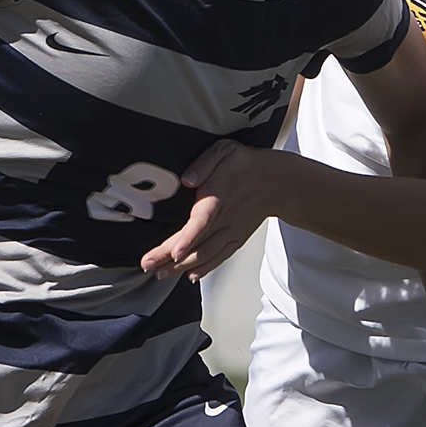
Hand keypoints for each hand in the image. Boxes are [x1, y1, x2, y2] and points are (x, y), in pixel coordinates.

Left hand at [141, 140, 282, 281]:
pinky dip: (205, 268)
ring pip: (206, 254)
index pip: (202, 221)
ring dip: (182, 267)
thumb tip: (186, 179)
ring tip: (160, 272)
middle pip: (197, 243)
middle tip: (147, 265)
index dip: (188, 238)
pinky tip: (190, 275)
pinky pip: (220, 257)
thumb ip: (204, 164)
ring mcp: (231, 232)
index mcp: (218, 197)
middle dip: (170, 258)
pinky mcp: (236, 239)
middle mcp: (225, 219)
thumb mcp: (225, 151)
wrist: (277, 183)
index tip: (174, 252)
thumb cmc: (247, 165)